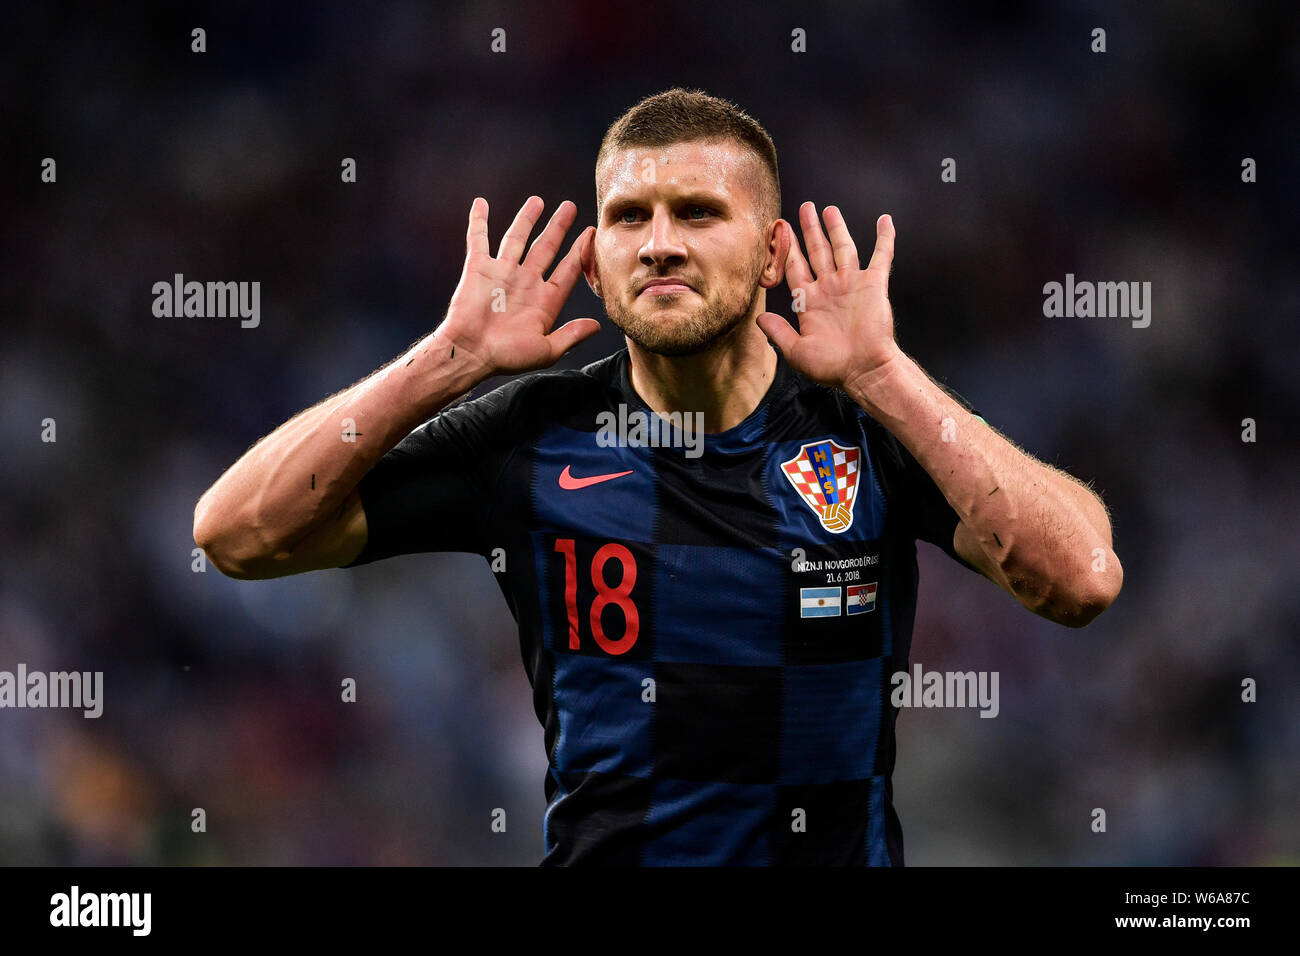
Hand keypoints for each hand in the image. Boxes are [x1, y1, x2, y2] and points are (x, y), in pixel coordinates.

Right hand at [438, 196, 600, 378]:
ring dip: (526, 218)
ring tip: (537, 201)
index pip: (568, 270)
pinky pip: (479, 239)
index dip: (580, 252)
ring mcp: (501, 273)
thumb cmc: (506, 356)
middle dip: (558, 227)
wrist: (470, 352)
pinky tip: (482, 203)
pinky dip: (479, 220)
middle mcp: (525, 282)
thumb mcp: (546, 350)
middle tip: (569, 207)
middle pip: (546, 247)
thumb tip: (597, 326)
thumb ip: (571, 335)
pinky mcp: (478, 268)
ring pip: (517, 238)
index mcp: (544, 300)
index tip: (591, 234)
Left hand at [756, 203, 902, 391]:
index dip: (787, 249)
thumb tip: (759, 317)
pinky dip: (884, 238)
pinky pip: (881, 256)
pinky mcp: (874, 284)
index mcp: (810, 302)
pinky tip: (884, 220)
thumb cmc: (833, 366)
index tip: (780, 230)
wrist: (864, 369)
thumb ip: (778, 332)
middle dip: (810, 229)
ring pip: (843, 247)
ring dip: (837, 227)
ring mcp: (852, 284)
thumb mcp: (797, 351)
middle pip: (817, 251)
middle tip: (805, 207)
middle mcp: (829, 288)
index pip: (795, 268)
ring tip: (829, 209)